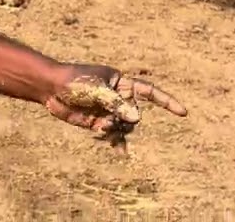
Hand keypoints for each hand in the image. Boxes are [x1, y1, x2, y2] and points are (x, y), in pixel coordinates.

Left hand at [43, 63, 185, 147]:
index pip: (150, 92)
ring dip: (115, 130)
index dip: (167, 102)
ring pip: (123, 126)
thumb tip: (136, 118)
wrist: (51, 88)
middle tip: (108, 118)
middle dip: (126, 120)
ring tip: (100, 126)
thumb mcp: (97, 90)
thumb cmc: (74, 81)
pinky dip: (116, 142)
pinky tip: (123, 154)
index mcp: (121, 83)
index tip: (183, 112)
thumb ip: (116, 104)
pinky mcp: (97, 121)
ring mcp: (108, 110)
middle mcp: (118, 97)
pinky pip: (112, 134)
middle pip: (135, 114)